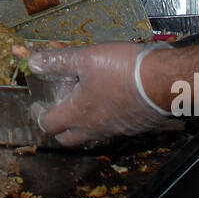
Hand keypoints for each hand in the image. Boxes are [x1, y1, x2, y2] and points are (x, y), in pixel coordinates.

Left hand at [28, 41, 174, 146]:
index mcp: (78, 114)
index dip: (39, 115)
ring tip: (84, 101)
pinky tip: (110, 100)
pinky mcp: (133, 126)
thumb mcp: (85, 58)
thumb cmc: (123, 69)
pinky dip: (104, 119)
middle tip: (59, 108)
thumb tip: (33, 63)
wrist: (165, 81)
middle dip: (59, 126)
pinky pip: (111, 129)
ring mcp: (115, 130)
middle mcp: (94, 128)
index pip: (49, 125)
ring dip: (82, 122)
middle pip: (68, 139)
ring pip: (91, 134)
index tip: (38, 105)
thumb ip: (58, 61)